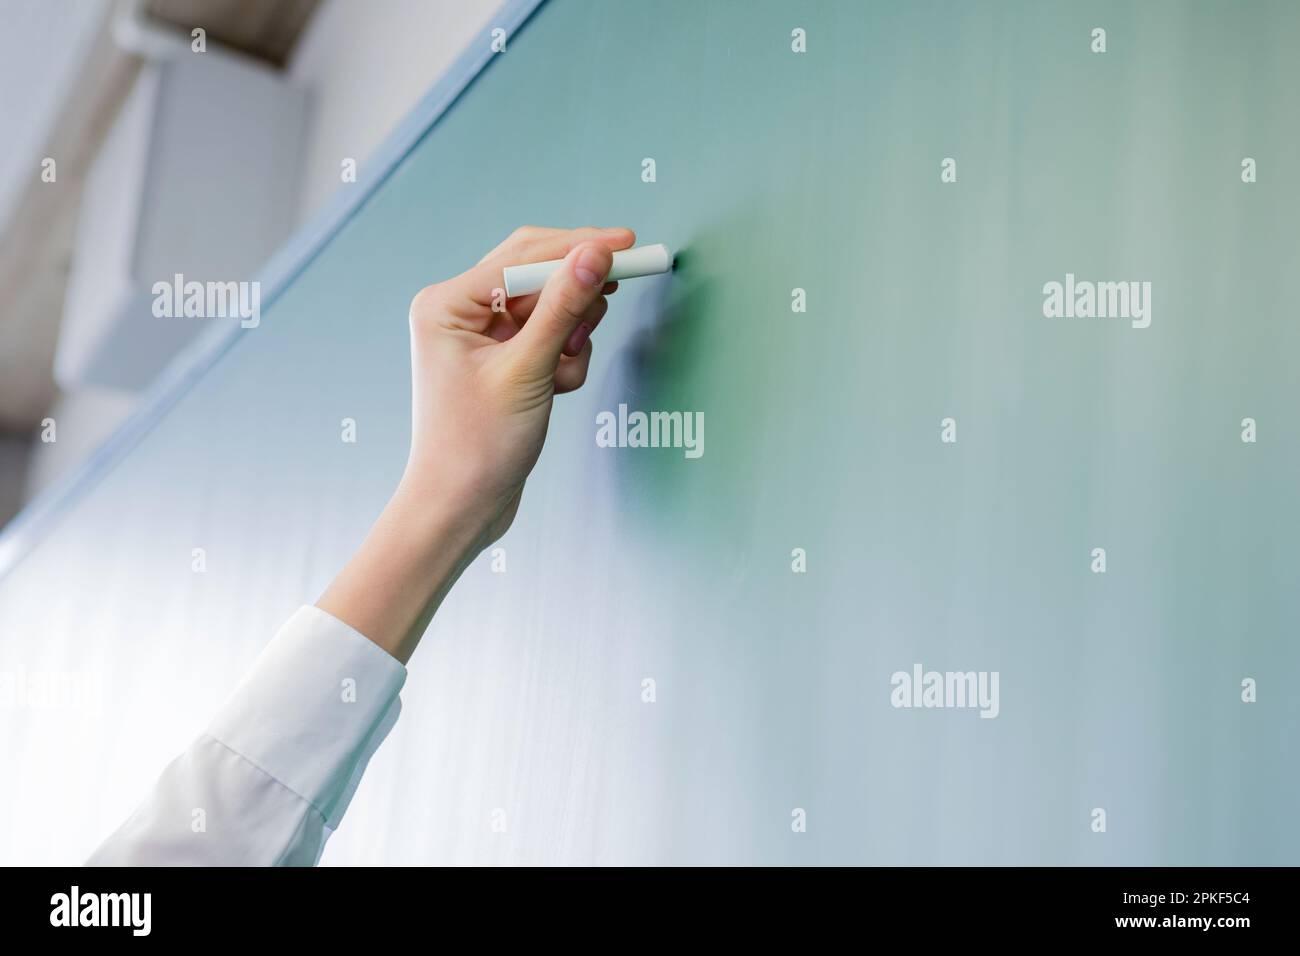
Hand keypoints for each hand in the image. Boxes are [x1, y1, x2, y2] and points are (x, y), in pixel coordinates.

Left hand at [400, 225, 633, 540]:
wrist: (461, 507)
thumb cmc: (477, 446)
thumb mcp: (529, 372)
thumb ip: (564, 308)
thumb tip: (596, 254)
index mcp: (447, 304)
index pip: (524, 256)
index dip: (579, 247)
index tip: (628, 244)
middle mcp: (459, 312)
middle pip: (535, 271)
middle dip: (575, 293)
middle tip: (621, 284)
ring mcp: (481, 337)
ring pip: (549, 307)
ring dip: (572, 333)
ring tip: (564, 371)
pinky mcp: (503, 360)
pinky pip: (549, 338)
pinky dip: (565, 359)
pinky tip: (557, 389)